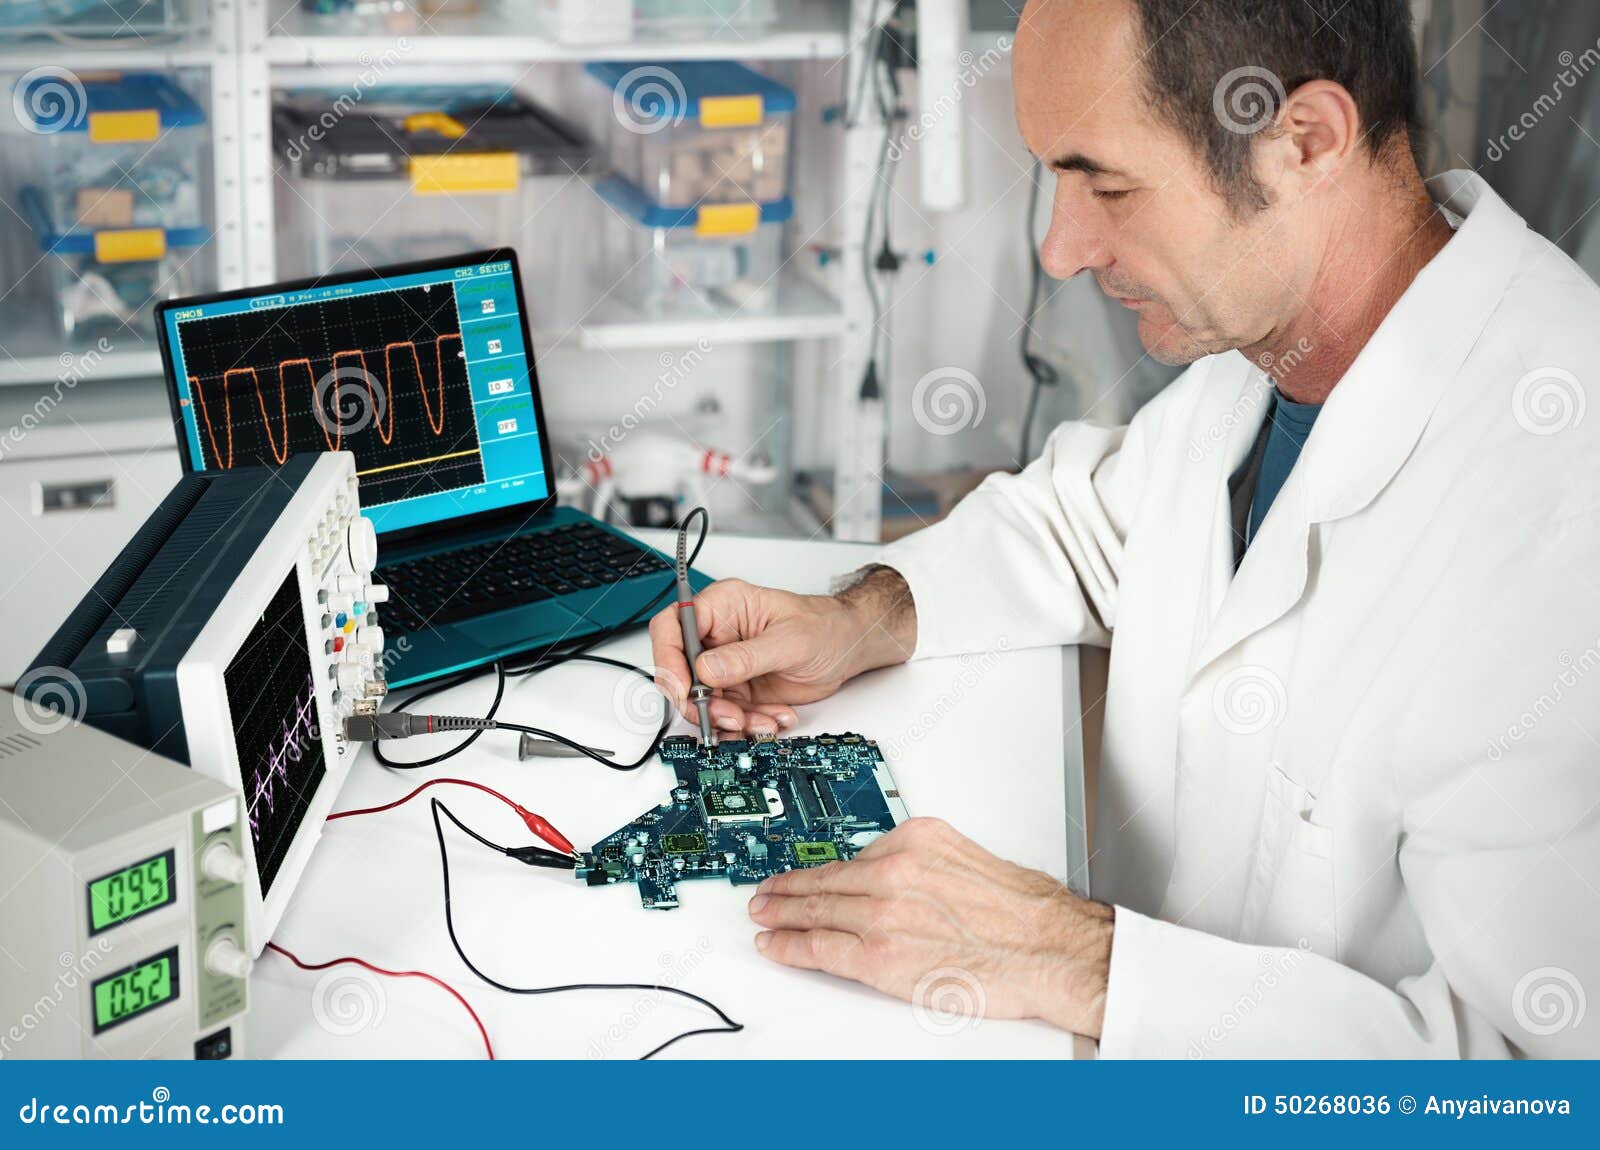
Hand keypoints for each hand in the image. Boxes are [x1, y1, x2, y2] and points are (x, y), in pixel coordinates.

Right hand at [647, 573, 911, 736]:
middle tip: (727, 716)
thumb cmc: (825, 627)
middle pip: (681, 672)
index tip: (683, 688)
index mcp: (723, 607)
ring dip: (728, 719)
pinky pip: (727, 715)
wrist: (849, 648)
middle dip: (701, 701)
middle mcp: (717, 636)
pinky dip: (746, 725)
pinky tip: (771, 719)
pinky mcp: (739, 690)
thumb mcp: (789, 640)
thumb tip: (706, 669)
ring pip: (703, 701)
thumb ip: (746, 656)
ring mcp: (726, 666)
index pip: (672, 626)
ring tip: (758, 721)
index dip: (668, 658)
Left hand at [747, 817, 1113, 1037]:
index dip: (821, 868)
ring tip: (763, 916)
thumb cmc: (1025, 915)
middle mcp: (894, 869)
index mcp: (915, 840)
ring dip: (781, 913)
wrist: (1049, 949)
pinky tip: (775, 944)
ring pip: (815, 910)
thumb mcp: (968, 859)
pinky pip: (820, 948)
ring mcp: (882, 912)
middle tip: (766, 892)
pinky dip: (789, 945)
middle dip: (789, 887)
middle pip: (825, 879)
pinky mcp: (879, 955)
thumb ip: (924, 865)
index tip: (806, 872)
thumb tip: (897, 879)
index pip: (853, 855)